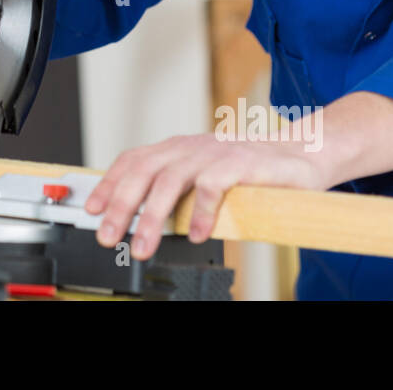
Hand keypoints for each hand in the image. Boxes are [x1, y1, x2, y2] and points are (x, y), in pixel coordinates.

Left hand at [84, 133, 328, 261]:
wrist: (301, 155)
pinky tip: (197, 236)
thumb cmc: (249, 171)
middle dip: (120, 205)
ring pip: (171, 181)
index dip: (109, 184)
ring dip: (152, 217)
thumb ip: (177, 192)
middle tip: (107, 235)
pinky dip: (200, 212)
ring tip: (142, 246)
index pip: (133, 160)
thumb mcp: (203, 176)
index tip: (91, 210)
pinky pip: (212, 186)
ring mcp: (214, 153)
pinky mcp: (241, 163)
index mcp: (177, 149)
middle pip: (144, 172)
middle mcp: (190, 147)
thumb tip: (142, 219)